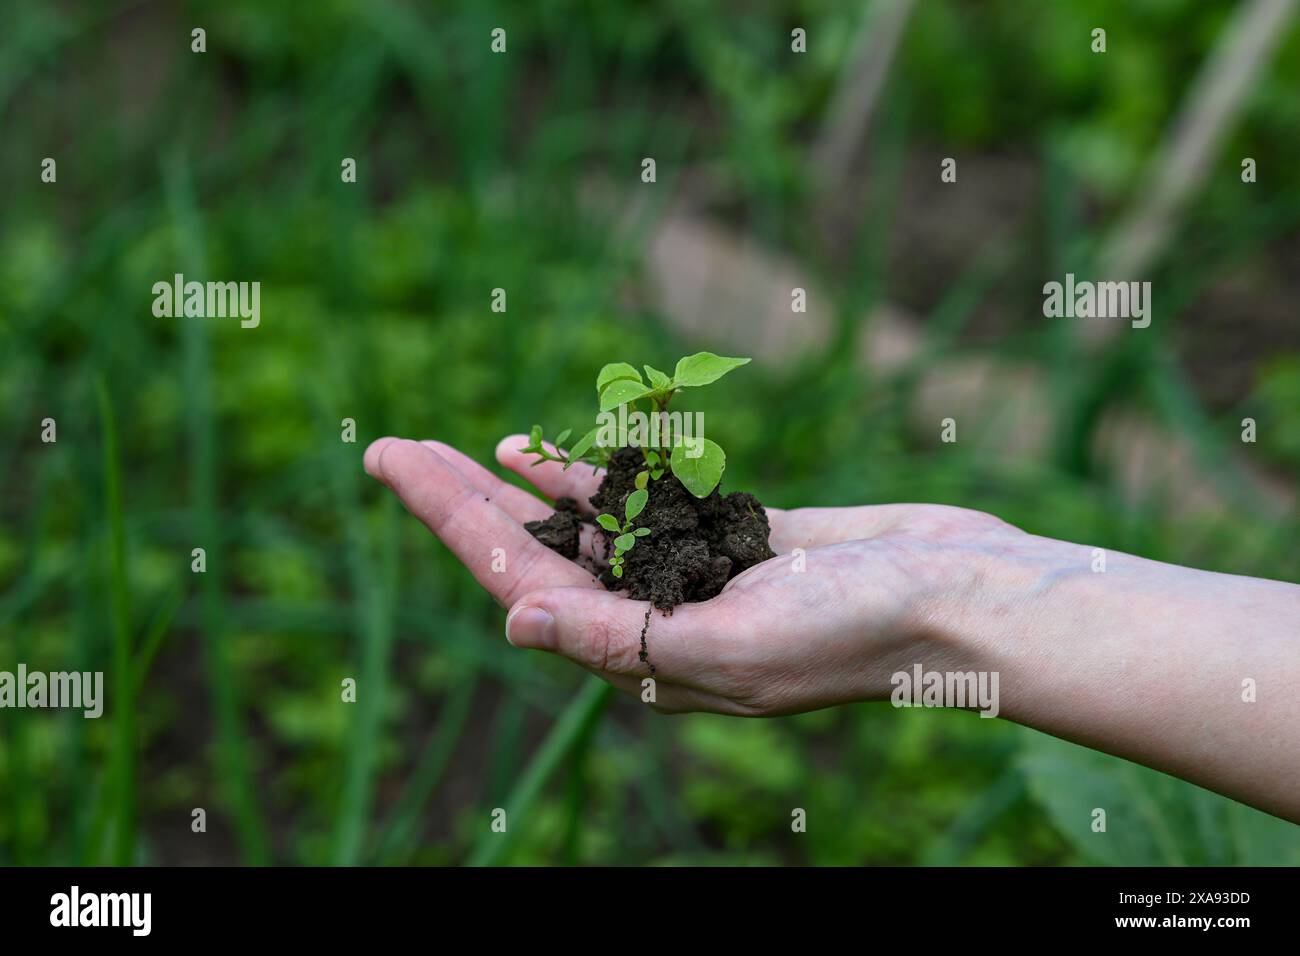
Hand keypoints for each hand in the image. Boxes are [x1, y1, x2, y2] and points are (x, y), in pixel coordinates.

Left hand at [362, 434, 1020, 714]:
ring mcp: (692, 579)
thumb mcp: (735, 642)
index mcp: (647, 656)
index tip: (397, 464)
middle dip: (458, 503)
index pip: (524, 584)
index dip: (455, 522)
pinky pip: (640, 508)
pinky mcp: (731, 541)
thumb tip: (515, 622)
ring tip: (444, 451)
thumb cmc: (862, 629)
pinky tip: (539, 454)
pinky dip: (590, 479)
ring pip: (578, 530)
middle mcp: (656, 620)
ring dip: (510, 491)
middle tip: (386, 449)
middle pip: (532, 555)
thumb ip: (624, 634)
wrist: (959, 598)